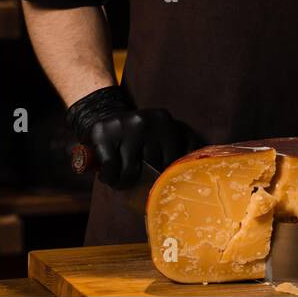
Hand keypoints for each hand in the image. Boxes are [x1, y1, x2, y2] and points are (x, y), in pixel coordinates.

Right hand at [65, 86, 203, 188]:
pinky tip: (108, 175)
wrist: (100, 114)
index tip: (156, 181)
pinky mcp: (103, 134)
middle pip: (151, 168)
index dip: (163, 176)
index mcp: (163, 120)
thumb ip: (182, 144)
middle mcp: (145, 121)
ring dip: (123, 182)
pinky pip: (111, 169)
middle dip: (143, 181)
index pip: (172, 159)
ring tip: (120, 180)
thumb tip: (197, 162)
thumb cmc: (135, 135)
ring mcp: (124, 126)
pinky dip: (108, 177)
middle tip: (135, 181)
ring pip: (130, 172)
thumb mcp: (159, 132)